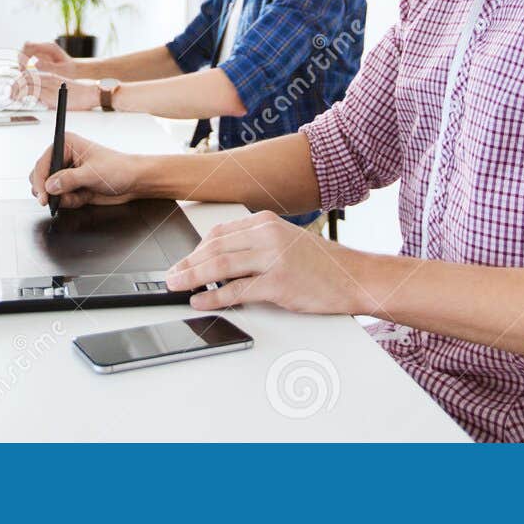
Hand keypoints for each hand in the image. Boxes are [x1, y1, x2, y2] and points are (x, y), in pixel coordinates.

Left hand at [10, 69, 96, 109]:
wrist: (92, 93)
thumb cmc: (79, 94)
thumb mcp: (60, 90)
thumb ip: (48, 92)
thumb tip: (37, 100)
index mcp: (50, 75)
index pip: (30, 74)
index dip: (19, 81)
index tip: (13, 88)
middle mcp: (48, 77)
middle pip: (25, 77)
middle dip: (15, 84)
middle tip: (10, 93)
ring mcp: (49, 85)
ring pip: (27, 83)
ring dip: (16, 89)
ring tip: (12, 96)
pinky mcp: (51, 93)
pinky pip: (33, 91)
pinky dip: (23, 93)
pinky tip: (19, 98)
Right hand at [20, 40, 77, 77]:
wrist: (74, 70)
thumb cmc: (69, 71)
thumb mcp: (61, 70)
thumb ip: (49, 67)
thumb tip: (35, 63)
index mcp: (49, 47)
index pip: (30, 45)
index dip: (24, 55)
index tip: (23, 67)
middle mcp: (44, 46)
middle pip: (26, 47)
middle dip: (22, 58)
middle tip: (22, 71)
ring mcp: (42, 50)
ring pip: (25, 51)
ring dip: (23, 61)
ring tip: (24, 73)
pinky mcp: (40, 55)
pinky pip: (28, 57)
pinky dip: (26, 64)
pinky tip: (27, 73)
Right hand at [27, 132, 142, 208]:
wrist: (134, 182)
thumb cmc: (119, 168)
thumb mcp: (93, 173)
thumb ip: (69, 180)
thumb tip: (50, 186)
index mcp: (66, 145)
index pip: (43, 162)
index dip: (40, 179)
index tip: (42, 194)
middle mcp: (64, 158)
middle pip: (41, 177)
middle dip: (49, 191)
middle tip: (54, 200)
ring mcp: (67, 174)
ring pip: (49, 191)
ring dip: (62, 198)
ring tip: (79, 195)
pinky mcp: (71, 187)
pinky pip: (60, 199)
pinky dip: (71, 202)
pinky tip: (84, 197)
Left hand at [164, 211, 372, 315]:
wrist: (353, 277)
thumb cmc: (320, 263)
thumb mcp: (284, 241)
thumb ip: (254, 245)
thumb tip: (218, 259)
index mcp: (266, 221)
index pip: (219, 233)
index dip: (195, 249)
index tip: (182, 261)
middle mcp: (267, 235)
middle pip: (214, 247)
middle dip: (187, 263)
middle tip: (170, 276)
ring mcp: (273, 259)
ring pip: (220, 266)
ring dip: (192, 277)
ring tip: (176, 286)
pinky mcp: (278, 283)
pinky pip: (237, 290)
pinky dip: (213, 297)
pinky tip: (201, 301)